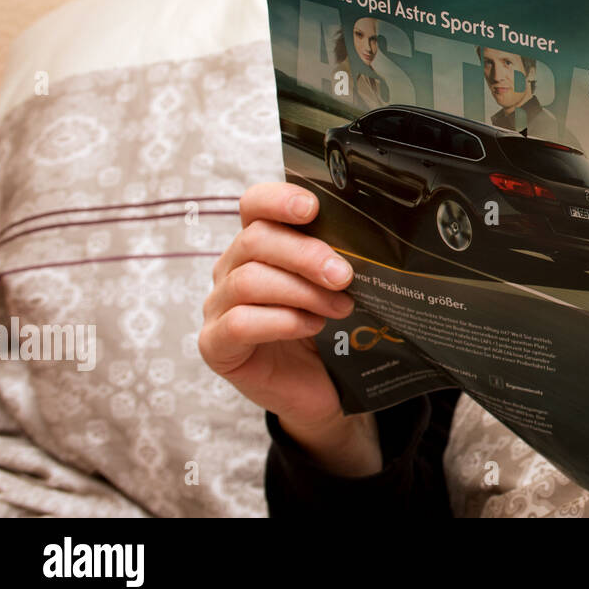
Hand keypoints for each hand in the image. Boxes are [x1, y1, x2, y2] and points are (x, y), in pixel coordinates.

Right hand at [200, 182, 380, 474]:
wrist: (325, 388)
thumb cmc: (331, 329)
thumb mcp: (338, 287)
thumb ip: (340, 258)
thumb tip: (373, 237)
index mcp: (260, 244)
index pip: (254, 205)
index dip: (279, 200)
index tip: (313, 209)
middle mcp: (231, 269)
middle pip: (256, 241)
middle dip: (306, 255)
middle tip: (344, 276)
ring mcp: (218, 307)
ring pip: (248, 280)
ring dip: (302, 292)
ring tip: (340, 307)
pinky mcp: (216, 345)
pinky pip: (240, 323)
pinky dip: (282, 321)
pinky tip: (312, 327)